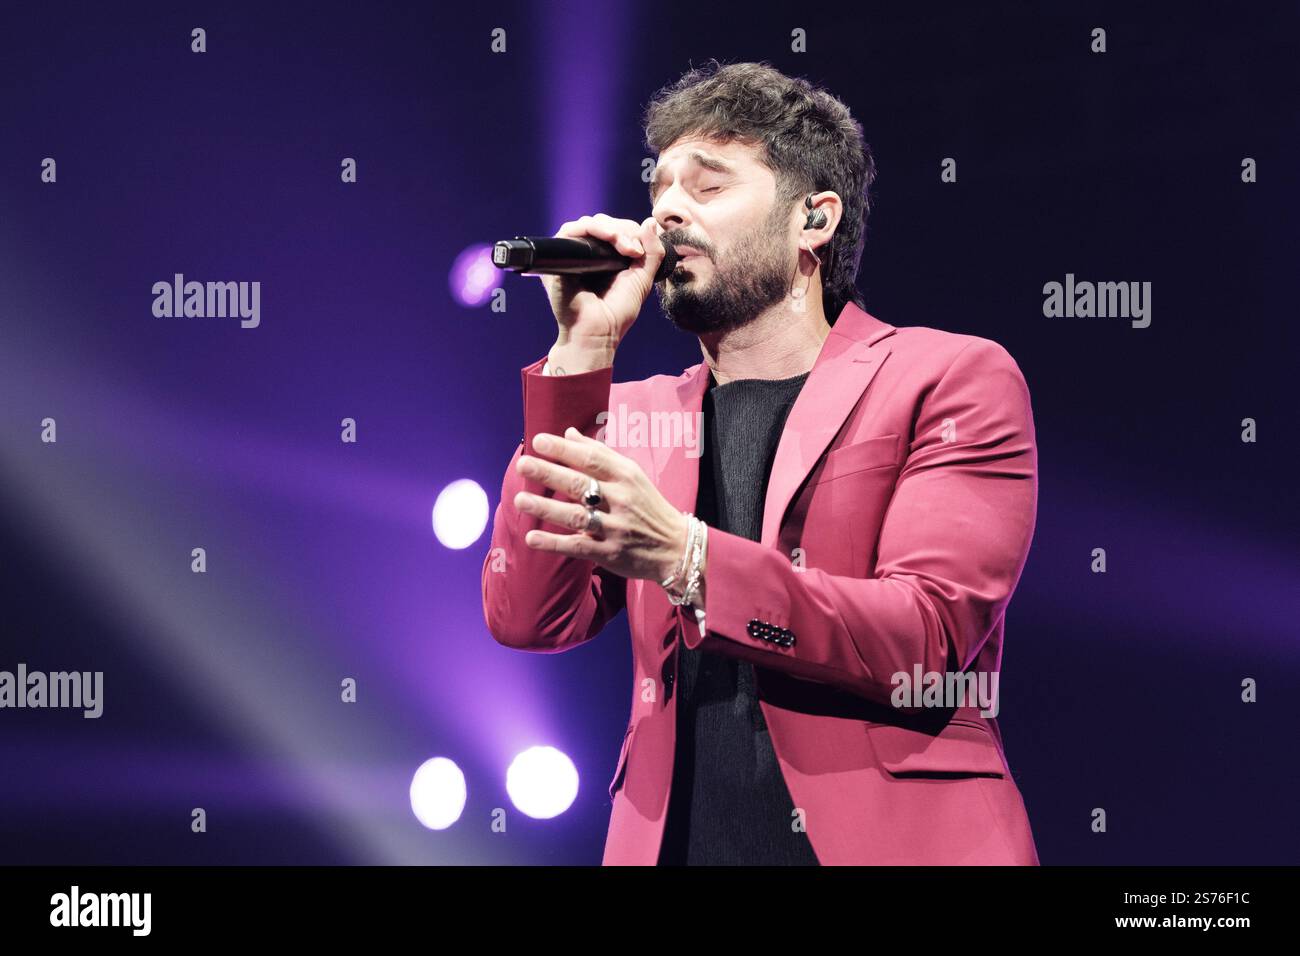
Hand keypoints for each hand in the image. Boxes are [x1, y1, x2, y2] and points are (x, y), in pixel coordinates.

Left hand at [514, 426, 688, 584]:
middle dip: (549, 473)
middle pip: (580, 484)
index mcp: (626, 477)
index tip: (538, 440)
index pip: (591, 459)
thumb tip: (569, 433)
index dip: (564, 449)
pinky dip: (553, 543)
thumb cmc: (649, 506)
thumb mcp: (632, 475)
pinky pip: (577, 546)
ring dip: (546, 508)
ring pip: (576, 516)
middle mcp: (620, 500)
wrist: (675, 547)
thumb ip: (600, 454)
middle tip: (523, 464)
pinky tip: (531, 538)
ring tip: (520, 499)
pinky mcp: (608, 553)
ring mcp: (614, 528)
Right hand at [539, 214, 667, 352]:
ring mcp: (572, 255)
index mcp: (605, 259)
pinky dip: (593, 228)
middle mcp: (586, 254)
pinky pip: (571, 230)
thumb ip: (652, 252)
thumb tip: (650, 221)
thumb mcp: (642, 279)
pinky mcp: (558, 256)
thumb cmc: (617, 313)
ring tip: (625, 246)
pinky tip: (609, 238)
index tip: (640, 252)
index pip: (617, 230)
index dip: (631, 233)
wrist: (598, 332)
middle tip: (634, 251)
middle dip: (624, 231)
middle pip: (604, 223)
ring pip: (590, 223)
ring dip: (612, 229)